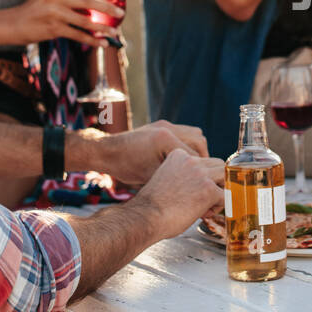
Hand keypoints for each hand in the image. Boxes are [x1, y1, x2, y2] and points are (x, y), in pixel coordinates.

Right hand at [7, 0, 123, 46]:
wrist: (11, 24)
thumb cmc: (33, 11)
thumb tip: (92, 4)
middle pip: (89, 1)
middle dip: (108, 8)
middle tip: (121, 13)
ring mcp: (55, 13)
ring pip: (86, 21)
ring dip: (103, 28)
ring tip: (115, 33)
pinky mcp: (53, 28)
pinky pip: (77, 35)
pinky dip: (91, 40)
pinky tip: (101, 44)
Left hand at [87, 119, 208, 187]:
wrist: (107, 152)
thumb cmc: (126, 167)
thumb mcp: (152, 176)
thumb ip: (174, 177)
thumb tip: (194, 187)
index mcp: (166, 140)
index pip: (195, 156)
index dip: (201, 171)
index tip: (204, 182)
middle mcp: (168, 128)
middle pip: (199, 142)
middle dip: (203, 158)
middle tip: (202, 174)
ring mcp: (165, 124)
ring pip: (194, 135)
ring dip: (196, 150)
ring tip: (193, 166)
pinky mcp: (161, 125)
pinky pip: (183, 133)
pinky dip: (186, 145)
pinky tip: (181, 159)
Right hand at [134, 148, 225, 242]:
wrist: (146, 216)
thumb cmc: (152, 205)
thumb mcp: (166, 179)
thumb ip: (183, 176)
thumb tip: (196, 186)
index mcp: (178, 156)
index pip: (202, 161)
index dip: (202, 177)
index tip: (192, 191)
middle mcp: (191, 161)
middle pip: (217, 164)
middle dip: (215, 180)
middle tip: (205, 197)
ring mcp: (201, 174)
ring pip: (225, 176)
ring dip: (219, 190)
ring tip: (207, 204)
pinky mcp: (208, 189)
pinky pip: (225, 196)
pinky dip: (218, 206)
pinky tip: (204, 213)